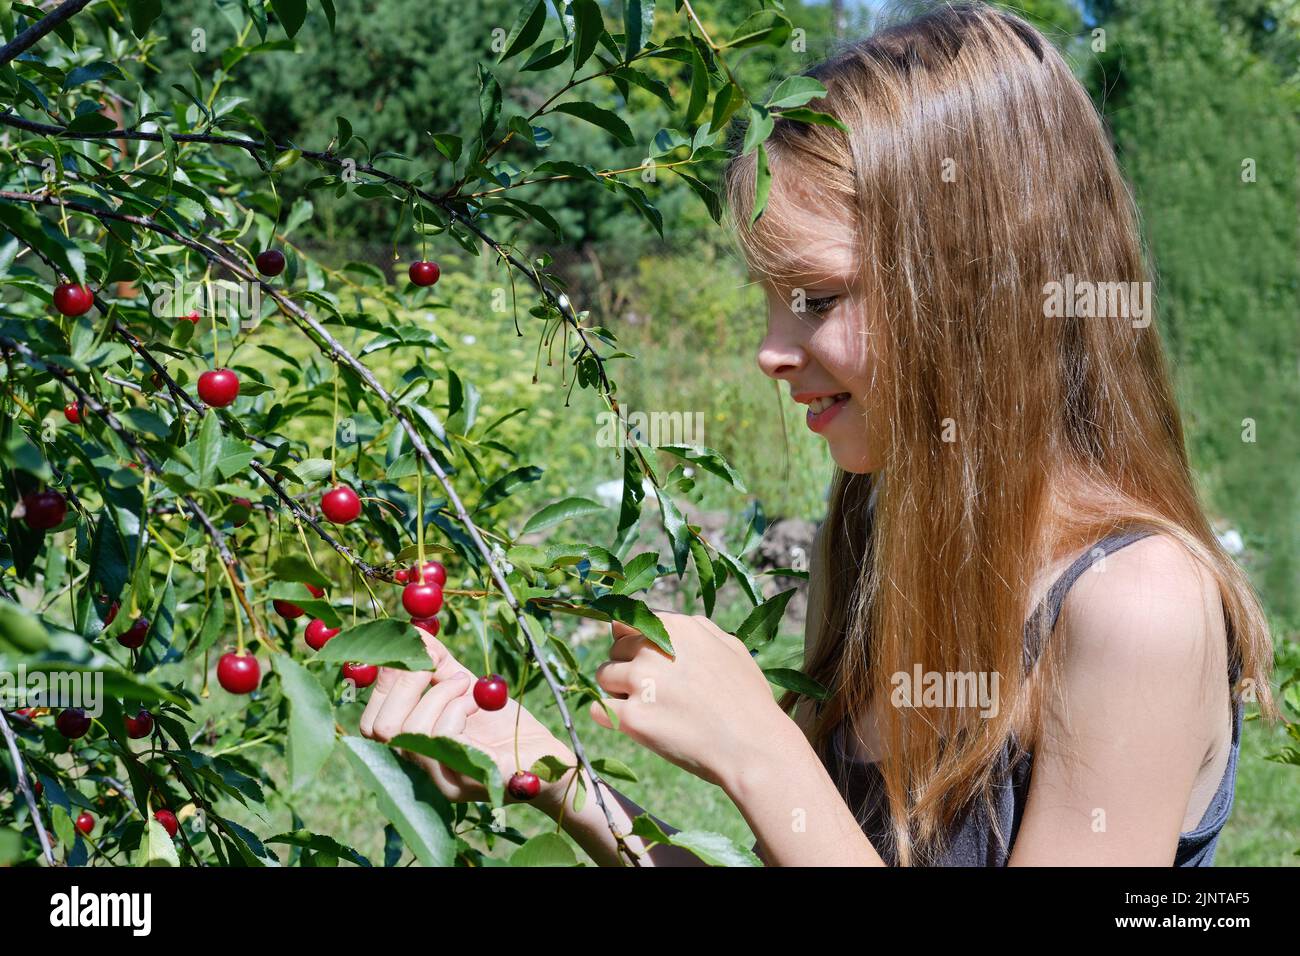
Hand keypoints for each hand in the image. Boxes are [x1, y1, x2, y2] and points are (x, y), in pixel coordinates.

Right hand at [359, 628, 575, 809]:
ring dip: (439, 694)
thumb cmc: (504, 726)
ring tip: (466, 685)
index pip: (370, 724)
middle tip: (437, 666)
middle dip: (406, 684)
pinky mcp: (466, 782)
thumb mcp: (467, 689)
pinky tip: (477, 702)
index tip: (411, 652)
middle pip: (380, 729)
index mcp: (412, 748)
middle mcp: (418, 770)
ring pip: (411, 731)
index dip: (385, 684)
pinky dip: (457, 708)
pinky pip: (443, 738)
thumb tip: (413, 633)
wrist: (545, 756)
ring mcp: (439, 780)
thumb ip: (439, 666)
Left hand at [590, 611, 789, 793]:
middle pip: (615, 649)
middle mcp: (651, 648)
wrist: (754, 747)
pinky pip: (598, 709)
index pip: (628, 621)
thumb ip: (694, 628)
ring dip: (617, 690)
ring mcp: (639, 682)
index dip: (635, 641)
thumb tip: (664, 621)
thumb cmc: (748, 699)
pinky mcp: (631, 718)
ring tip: (648, 707)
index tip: (646, 660)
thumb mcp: (730, 647)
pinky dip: (611, 716)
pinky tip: (633, 723)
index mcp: (675, 627)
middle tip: (655, 690)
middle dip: (628, 666)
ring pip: (603, 676)